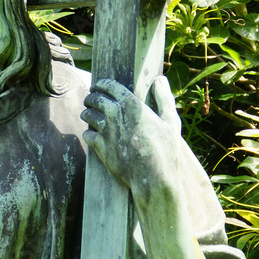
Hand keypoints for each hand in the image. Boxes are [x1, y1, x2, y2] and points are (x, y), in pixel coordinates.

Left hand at [80, 76, 181, 204]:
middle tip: (91, 100)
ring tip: (89, 115)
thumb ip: (164, 98)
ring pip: (87, 115)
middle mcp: (115, 114)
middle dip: (91, 97)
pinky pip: (87, 134)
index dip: (101, 84)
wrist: (154, 179)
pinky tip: (92, 134)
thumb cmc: (166, 150)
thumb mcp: (171, 122)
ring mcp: (106, 131)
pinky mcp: (100, 147)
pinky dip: (89, 133)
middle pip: (94, 99)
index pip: (109, 86)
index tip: (98, 86)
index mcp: (132, 105)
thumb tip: (160, 79)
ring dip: (87, 113)